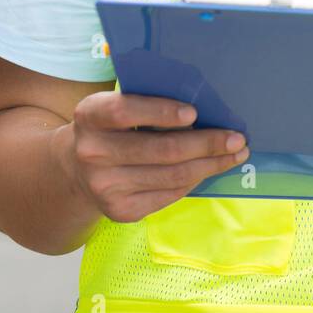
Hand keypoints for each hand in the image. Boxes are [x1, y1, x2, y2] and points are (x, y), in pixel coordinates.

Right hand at [66, 90, 249, 222]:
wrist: (76, 169)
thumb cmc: (111, 127)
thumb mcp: (116, 106)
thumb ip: (146, 101)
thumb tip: (205, 108)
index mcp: (90, 116)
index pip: (125, 111)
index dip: (161, 112)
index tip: (194, 113)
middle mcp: (93, 153)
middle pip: (161, 150)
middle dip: (206, 144)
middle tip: (237, 138)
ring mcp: (105, 186)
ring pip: (172, 176)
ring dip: (210, 165)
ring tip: (234, 155)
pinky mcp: (120, 211)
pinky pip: (169, 194)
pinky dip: (194, 180)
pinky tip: (209, 169)